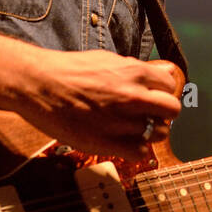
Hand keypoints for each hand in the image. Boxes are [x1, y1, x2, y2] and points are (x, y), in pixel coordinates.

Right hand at [18, 50, 181, 159]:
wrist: (39, 84)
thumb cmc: (68, 70)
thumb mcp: (106, 59)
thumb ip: (132, 70)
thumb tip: (152, 76)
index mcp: (134, 72)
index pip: (169, 84)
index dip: (162, 91)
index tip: (153, 96)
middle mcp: (134, 96)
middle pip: (172, 110)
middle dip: (164, 113)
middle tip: (151, 115)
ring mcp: (122, 121)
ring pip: (158, 134)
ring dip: (150, 132)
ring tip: (133, 130)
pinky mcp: (107, 142)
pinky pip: (140, 152)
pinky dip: (135, 150)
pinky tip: (123, 143)